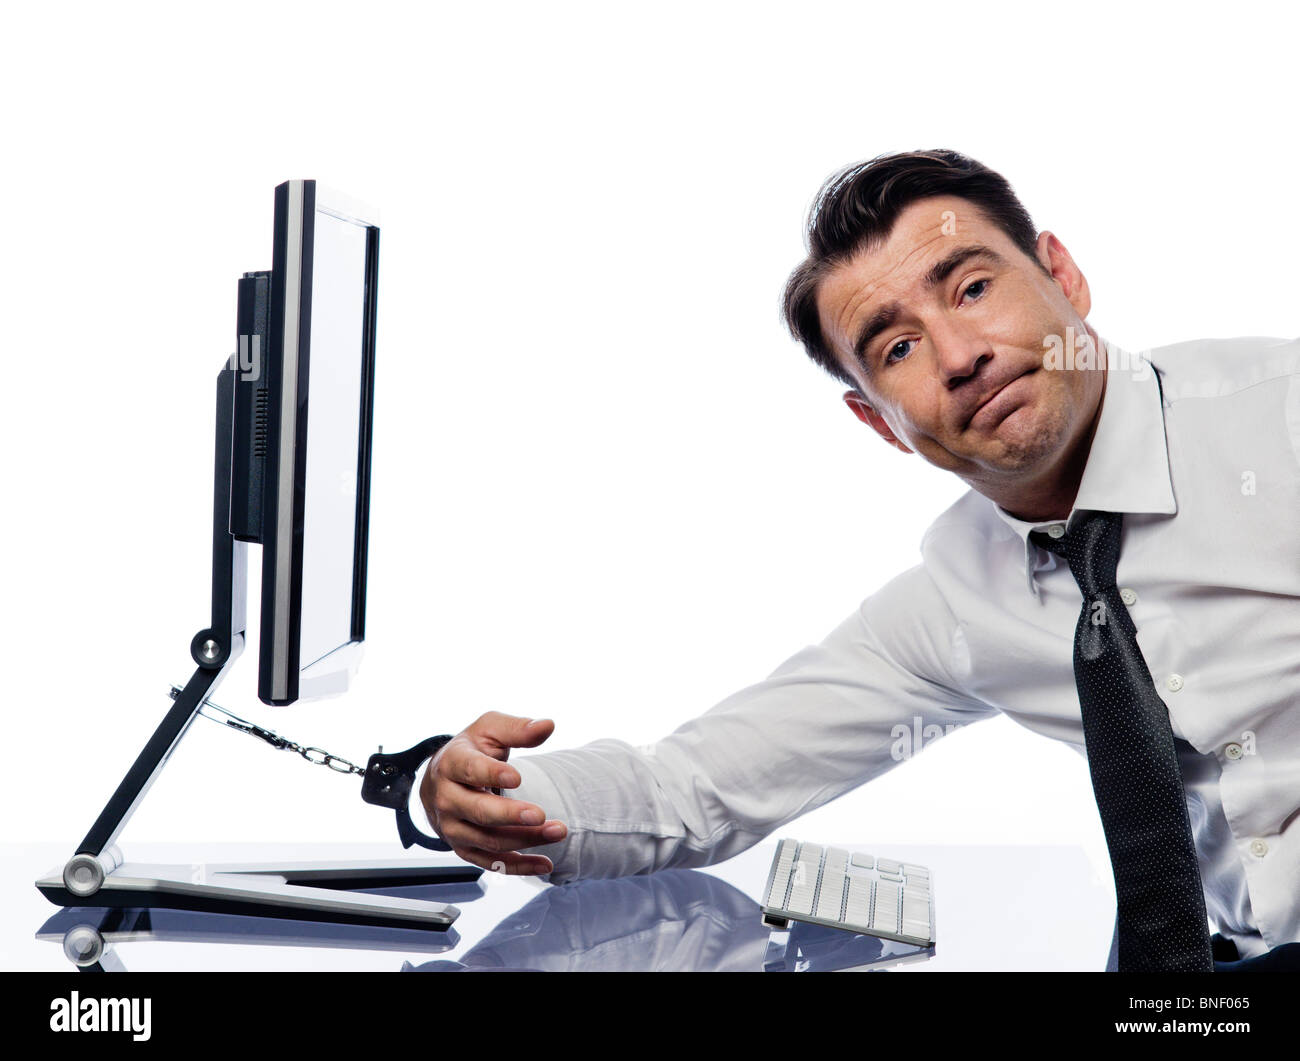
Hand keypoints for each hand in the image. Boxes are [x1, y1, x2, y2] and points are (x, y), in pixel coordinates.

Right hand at [419, 711, 566, 874]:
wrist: (440, 780)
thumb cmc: (471, 750)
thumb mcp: (489, 730)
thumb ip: (517, 728)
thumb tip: (547, 725)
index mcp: (451, 764)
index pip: (470, 770)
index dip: (491, 774)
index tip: (517, 778)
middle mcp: (447, 799)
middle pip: (479, 812)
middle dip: (511, 815)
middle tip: (541, 814)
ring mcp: (453, 827)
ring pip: (489, 840)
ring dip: (525, 840)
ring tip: (558, 832)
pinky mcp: (464, 848)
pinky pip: (491, 863)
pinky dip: (519, 866)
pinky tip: (545, 863)